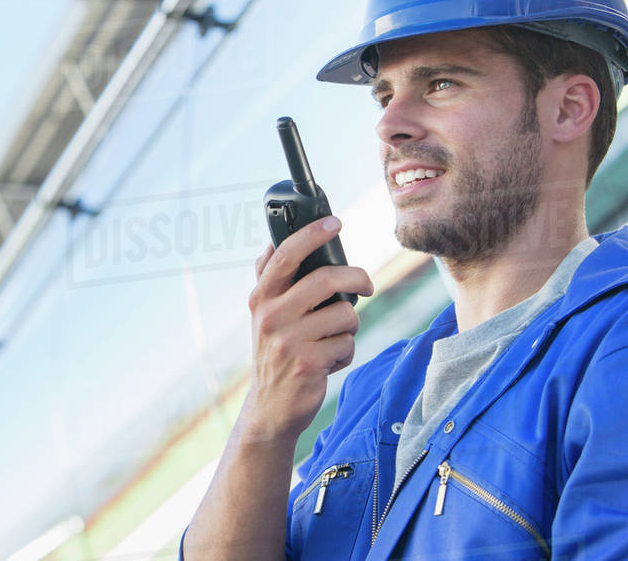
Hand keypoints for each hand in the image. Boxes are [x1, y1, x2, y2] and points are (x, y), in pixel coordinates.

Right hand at [240, 216, 370, 444]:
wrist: (270, 406)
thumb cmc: (275, 352)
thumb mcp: (264, 314)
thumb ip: (272, 281)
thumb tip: (277, 239)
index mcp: (261, 296)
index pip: (286, 254)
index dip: (312, 234)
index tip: (335, 221)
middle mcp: (271, 315)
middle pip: (326, 278)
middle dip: (357, 278)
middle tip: (366, 285)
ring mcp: (288, 340)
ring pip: (345, 313)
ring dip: (349, 326)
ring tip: (334, 338)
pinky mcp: (308, 363)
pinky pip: (347, 343)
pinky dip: (345, 351)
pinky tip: (329, 360)